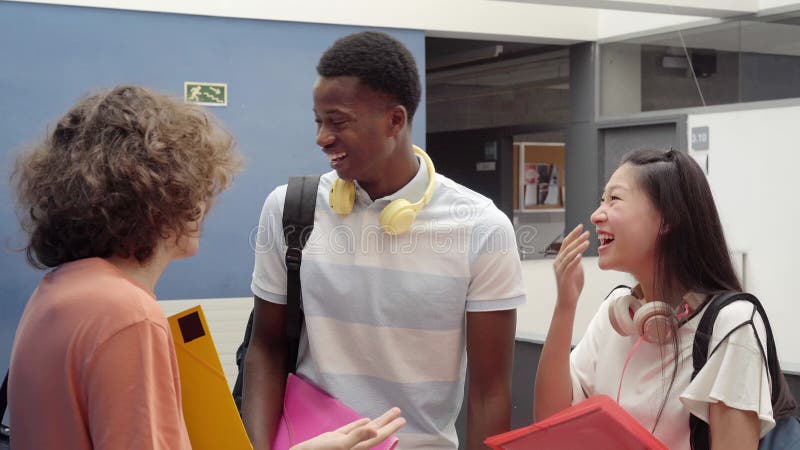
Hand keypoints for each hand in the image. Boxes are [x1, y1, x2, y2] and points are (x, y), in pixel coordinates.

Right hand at [290, 407, 405, 449]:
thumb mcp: (340, 444)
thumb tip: (376, 428)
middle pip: (374, 432)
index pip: (377, 436)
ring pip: (364, 430)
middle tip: (399, 412)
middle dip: (387, 422)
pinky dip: (359, 425)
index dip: (390, 427)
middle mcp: (353, 445)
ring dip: (376, 421)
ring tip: (388, 415)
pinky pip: (351, 430)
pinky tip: (366, 420)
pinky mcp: (334, 439)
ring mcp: (344, 442)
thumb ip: (357, 436)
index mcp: (357, 447)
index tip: (401, 419)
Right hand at [553, 224, 589, 309]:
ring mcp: (560, 270)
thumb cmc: (572, 286)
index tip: (581, 227)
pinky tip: (580, 255)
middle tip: (586, 232)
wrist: (568, 300)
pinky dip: (575, 259)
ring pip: (568, 255)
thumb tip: (580, 251)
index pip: (566, 244)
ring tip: (587, 241)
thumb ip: (576, 260)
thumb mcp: (576, 269)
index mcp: (560, 260)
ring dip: (578, 247)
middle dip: (577, 238)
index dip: (573, 234)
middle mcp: (558, 263)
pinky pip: (570, 266)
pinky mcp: (564, 277)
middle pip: (567, 247)